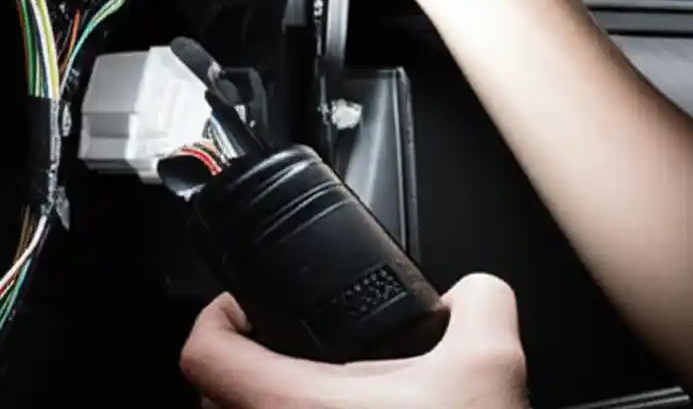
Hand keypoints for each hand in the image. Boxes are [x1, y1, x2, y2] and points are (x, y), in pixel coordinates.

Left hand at [180, 274, 527, 408]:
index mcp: (291, 407)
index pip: (203, 354)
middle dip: (241, 368)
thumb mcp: (489, 371)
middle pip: (212, 398)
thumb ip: (482, 307)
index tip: (245, 309)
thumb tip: (473, 294)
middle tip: (282, 351)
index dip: (217, 317)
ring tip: (312, 399)